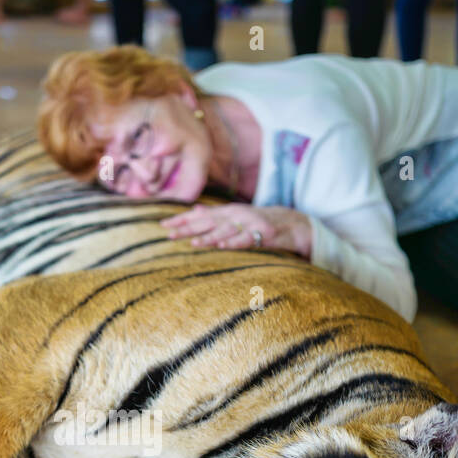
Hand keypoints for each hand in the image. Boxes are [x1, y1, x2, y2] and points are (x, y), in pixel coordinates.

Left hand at [161, 204, 311, 257]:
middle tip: (169, 234)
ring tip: (192, 243)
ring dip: (209, 236)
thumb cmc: (261, 223)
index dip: (181, 220)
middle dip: (188, 228)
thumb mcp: (237, 217)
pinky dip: (234, 242)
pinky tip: (222, 246)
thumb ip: (215, 215)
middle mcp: (237, 215)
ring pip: (226, 230)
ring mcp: (250, 224)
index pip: (200, 216)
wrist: (294, 224)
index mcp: (228, 211)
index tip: (162, 225)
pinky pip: (247, 240)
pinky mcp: (264, 234)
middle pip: (208, 221)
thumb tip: (194, 211)